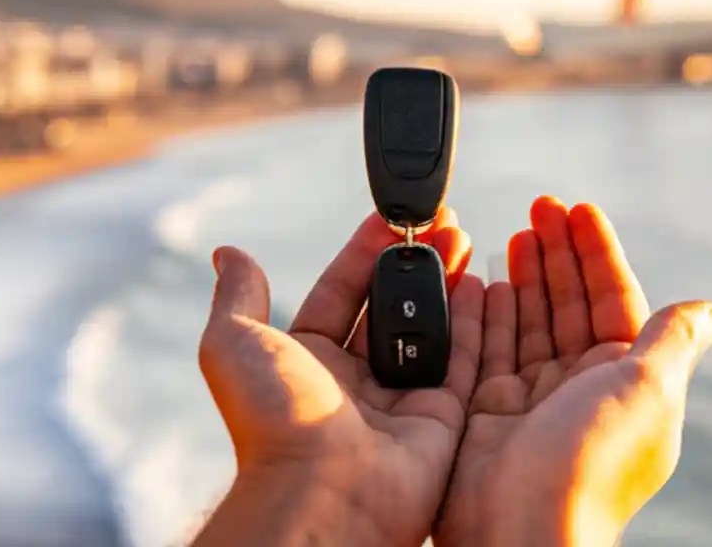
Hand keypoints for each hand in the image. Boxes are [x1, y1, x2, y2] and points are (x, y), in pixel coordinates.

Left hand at [192, 208, 483, 546]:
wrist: (322, 493)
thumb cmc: (274, 423)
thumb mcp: (234, 343)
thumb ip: (238, 296)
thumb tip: (227, 254)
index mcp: (307, 362)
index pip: (342, 292)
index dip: (365, 252)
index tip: (391, 218)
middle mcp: (354, 382)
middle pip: (392, 307)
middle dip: (415, 261)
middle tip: (440, 222)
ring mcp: (400, 402)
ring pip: (430, 330)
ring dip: (446, 284)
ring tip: (464, 239)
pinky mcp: (442, 422)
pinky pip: (465, 365)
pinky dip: (476, 325)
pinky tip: (483, 285)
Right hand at [436, 197, 711, 546]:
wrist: (523, 528)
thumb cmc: (592, 462)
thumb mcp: (649, 389)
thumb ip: (674, 339)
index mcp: (626, 381)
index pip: (614, 300)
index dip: (597, 253)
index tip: (578, 209)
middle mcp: (581, 388)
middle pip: (570, 305)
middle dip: (557, 254)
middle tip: (539, 206)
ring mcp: (533, 400)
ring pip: (529, 323)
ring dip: (523, 277)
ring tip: (514, 234)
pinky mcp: (489, 412)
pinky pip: (487, 349)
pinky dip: (485, 314)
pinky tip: (479, 280)